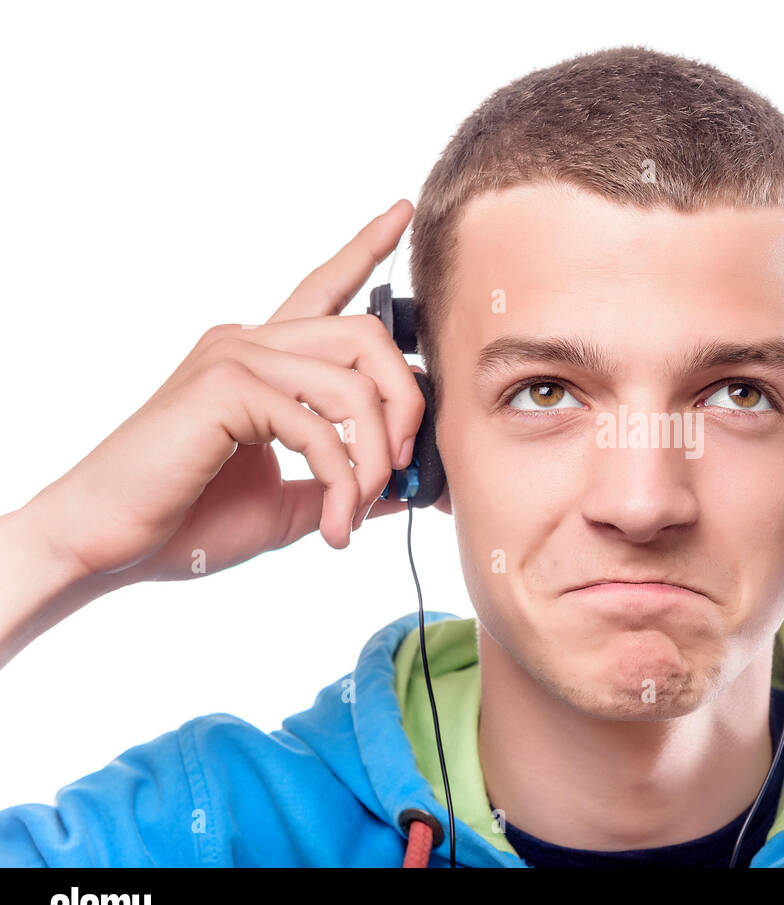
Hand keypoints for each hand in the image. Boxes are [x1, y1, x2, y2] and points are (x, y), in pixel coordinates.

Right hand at [25, 199, 425, 583]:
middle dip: (407, 403)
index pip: (322, 288)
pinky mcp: (222, 386)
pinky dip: (340, 480)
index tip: (401, 213)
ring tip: (354, 513)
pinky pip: (318, 427)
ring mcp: (234, 357)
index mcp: (262, 358)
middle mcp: (249, 342)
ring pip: (354, 383)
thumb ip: (345, 484)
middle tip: (405, 467)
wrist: (108, 545)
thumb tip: (405, 489)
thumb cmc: (188, 522)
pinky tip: (331, 523)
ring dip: (376, 459)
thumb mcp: (291, 504)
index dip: (365, 250)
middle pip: (367, 334)